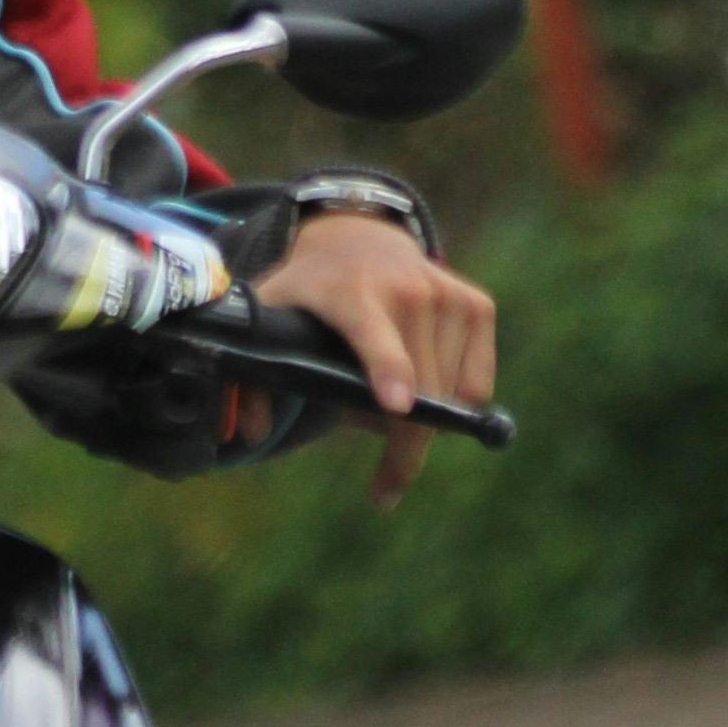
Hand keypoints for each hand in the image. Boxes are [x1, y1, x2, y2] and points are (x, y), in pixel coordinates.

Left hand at [246, 212, 497, 500]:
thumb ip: (249, 377)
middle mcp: (406, 290)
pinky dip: (455, 403)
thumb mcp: (268, 317)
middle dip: (403, 451)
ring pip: (452, 396)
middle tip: (384, 489)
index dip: (388, 371)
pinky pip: (475, 385)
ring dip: (424, 424)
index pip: (374, 337)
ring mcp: (447, 295)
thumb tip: (250, 432)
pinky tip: (422, 393)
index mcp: (350, 296)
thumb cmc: (309, 292)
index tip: (397, 408)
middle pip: (421, 392)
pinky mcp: (478, 305)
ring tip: (389, 418)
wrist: (359, 238)